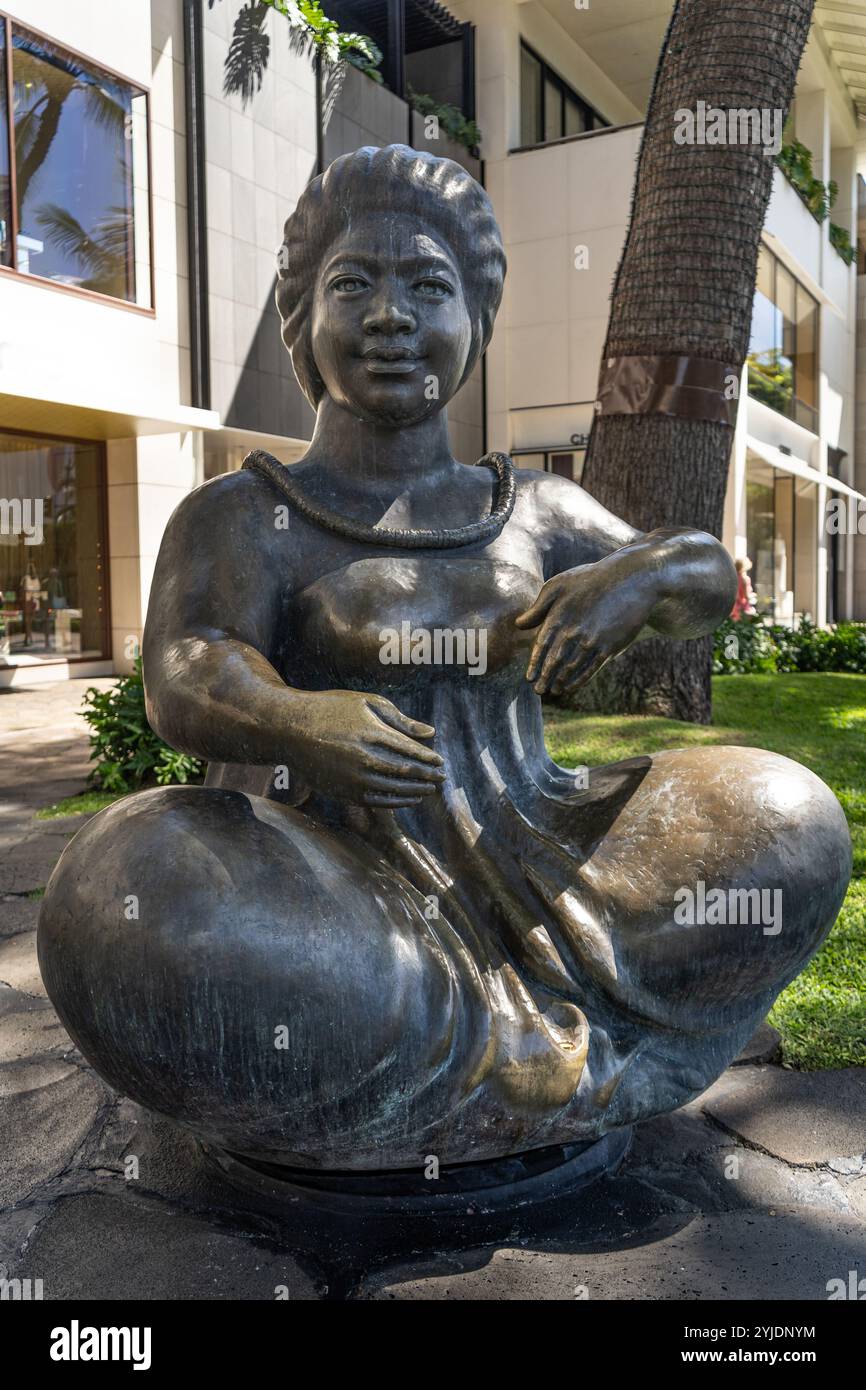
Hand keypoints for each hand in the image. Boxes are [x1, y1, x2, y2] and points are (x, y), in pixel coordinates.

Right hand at [285, 688, 445, 807]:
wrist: (290, 729)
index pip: (410, 751)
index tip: (441, 762)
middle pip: (406, 772)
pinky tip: (409, 799)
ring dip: (416, 791)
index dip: (429, 759)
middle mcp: (363, 759)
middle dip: (427, 776)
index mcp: (372, 734)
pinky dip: (397, 802)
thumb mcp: (366, 703)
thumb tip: (430, 733)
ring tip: (429, 790)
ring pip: (394, 790)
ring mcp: (352, 779)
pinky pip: (377, 801)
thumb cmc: (331, 709)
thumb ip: (400, 719)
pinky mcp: (343, 792)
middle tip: (442, 778)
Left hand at [515, 557, 656, 696]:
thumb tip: (519, 625)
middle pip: (554, 661)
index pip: (541, 646)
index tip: (529, 678)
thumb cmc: (591, 579)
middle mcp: (573, 631)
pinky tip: (572, 686)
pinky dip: (579, 680)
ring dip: (560, 682)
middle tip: (538, 690)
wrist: (630, 580)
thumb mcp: (559, 585)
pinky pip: (591, 669)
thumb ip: (538, 607)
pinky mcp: (609, 647)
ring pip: (571, 668)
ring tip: (554, 691)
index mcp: (558, 616)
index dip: (534, 664)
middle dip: (545, 678)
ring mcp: (592, 641)